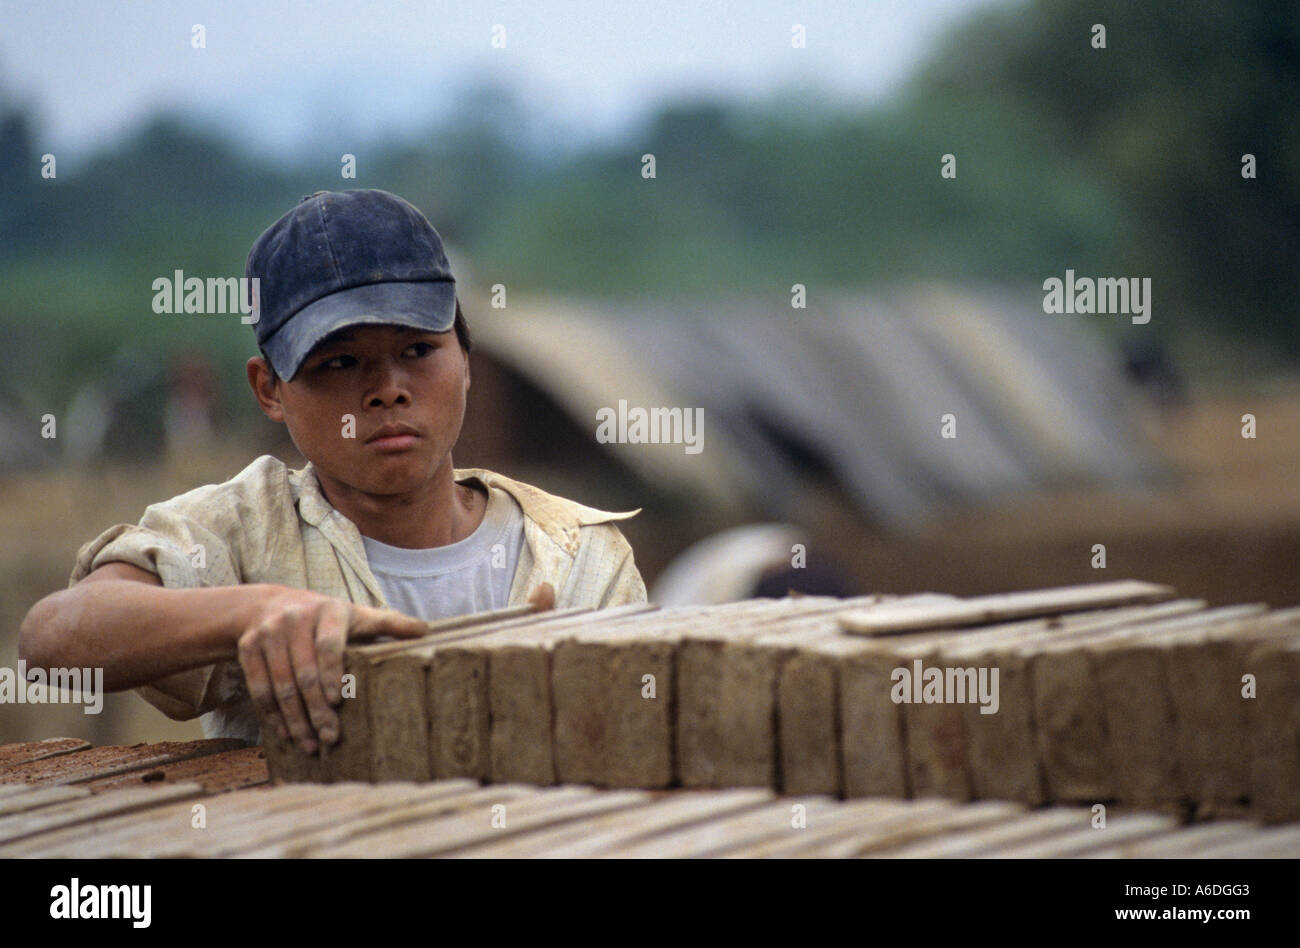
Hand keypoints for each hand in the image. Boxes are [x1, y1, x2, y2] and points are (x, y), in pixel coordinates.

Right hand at [237, 588, 426, 753]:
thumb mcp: (356, 615)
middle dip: (317, 710)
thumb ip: (388, 623)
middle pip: (304, 673)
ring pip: (280, 685)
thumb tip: (425, 630)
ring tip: (310, 744)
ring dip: (294, 719)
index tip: (337, 700)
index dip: (332, 673)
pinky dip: (272, 714)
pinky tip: (286, 732)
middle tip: (331, 737)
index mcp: (329, 611)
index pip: (330, 644)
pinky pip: (259, 687)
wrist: (269, 606)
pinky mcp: (248, 646)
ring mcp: (269, 633)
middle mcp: (296, 618)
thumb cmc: (326, 618)